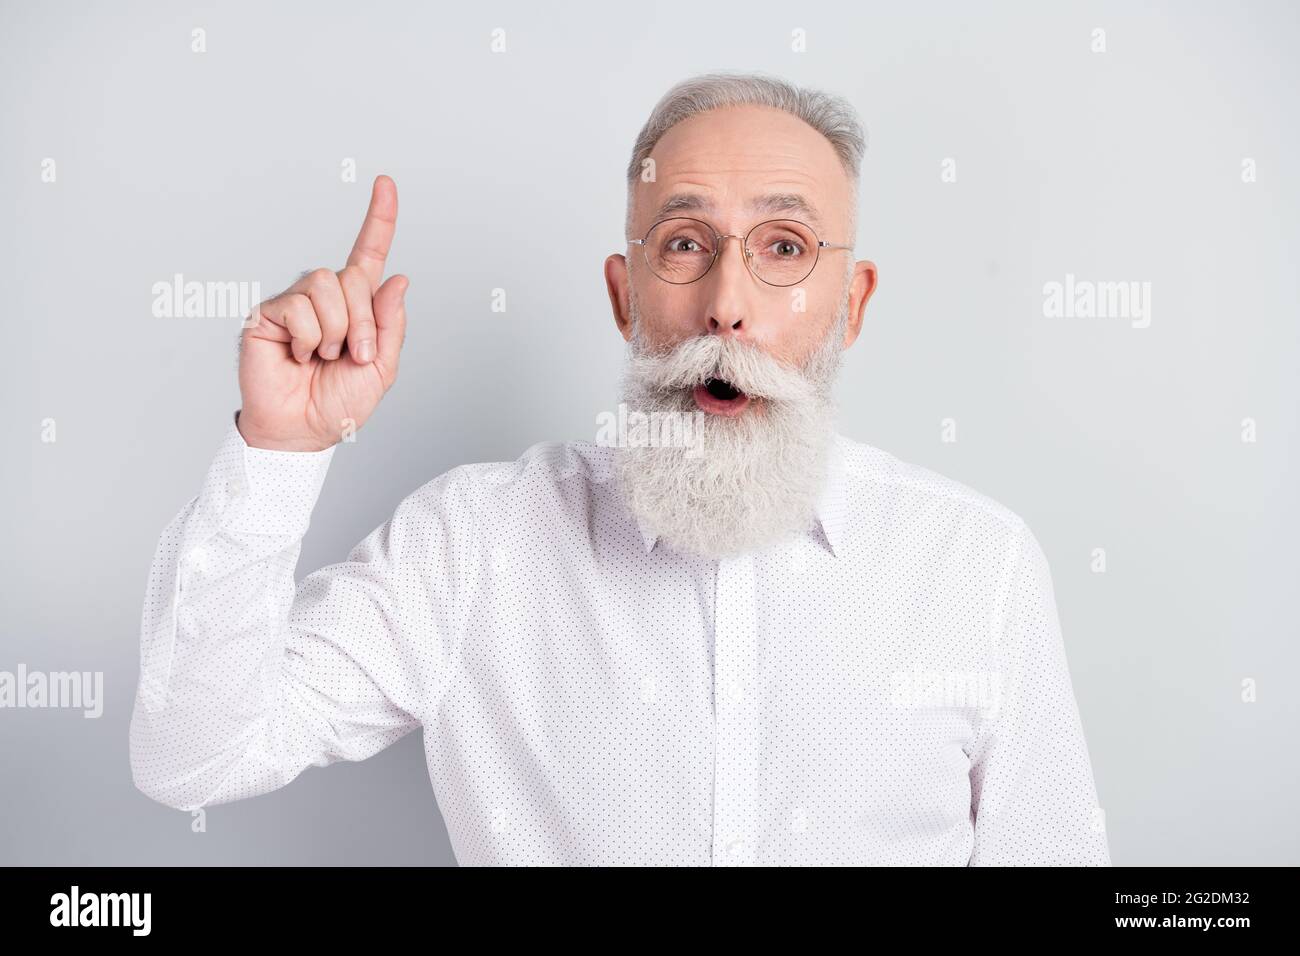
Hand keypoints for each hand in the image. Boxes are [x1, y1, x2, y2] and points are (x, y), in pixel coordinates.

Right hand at [236, 175, 407, 451]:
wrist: (303, 431)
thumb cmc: (338, 402)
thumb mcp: (381, 368)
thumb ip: (390, 324)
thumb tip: (396, 277)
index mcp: (356, 306)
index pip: (367, 255)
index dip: (379, 219)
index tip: (386, 183)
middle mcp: (325, 298)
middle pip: (352, 277)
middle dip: (363, 322)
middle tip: (354, 355)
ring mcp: (295, 303)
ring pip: (326, 287)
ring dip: (335, 330)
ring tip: (322, 357)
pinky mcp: (269, 315)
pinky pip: (299, 309)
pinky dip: (307, 339)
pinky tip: (298, 357)